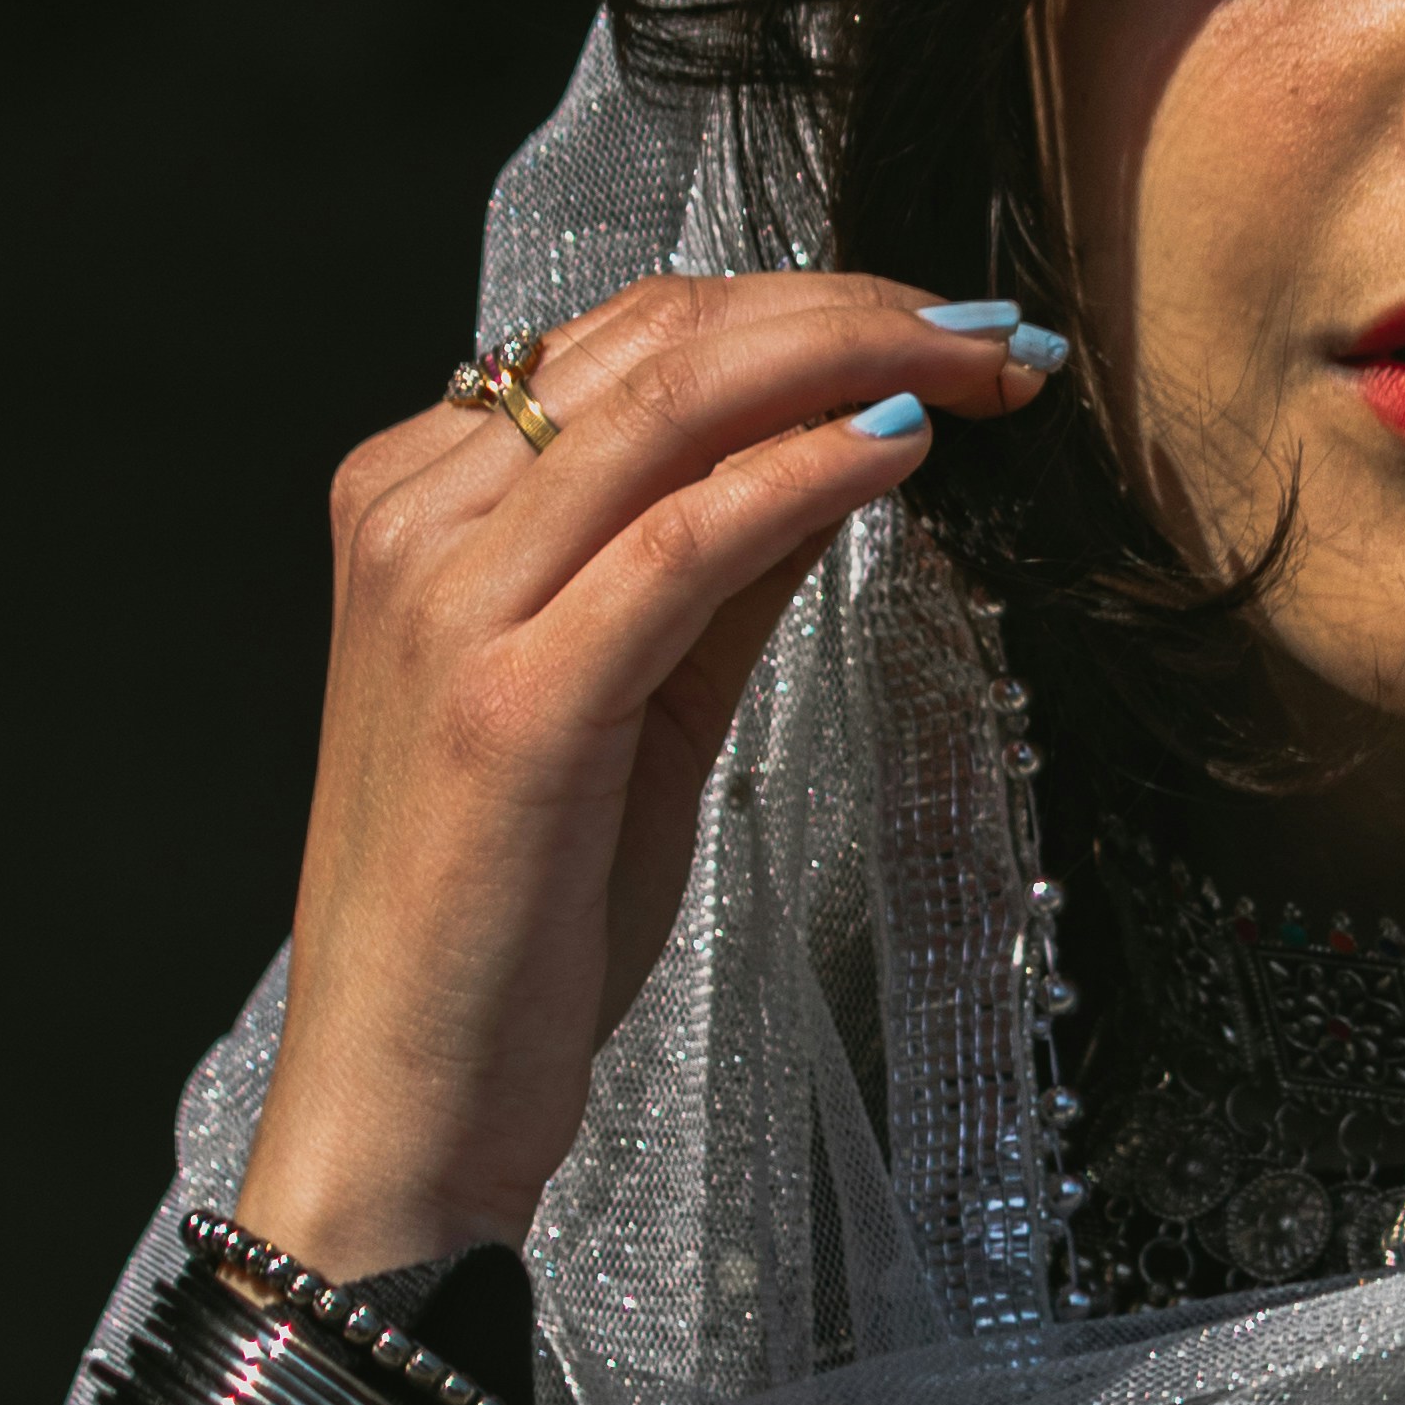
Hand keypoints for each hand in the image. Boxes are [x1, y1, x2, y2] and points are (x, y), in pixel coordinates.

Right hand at [231, 275, 1053, 1281]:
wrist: (407, 1101)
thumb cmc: (514, 916)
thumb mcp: (636, 698)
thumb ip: (722, 563)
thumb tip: (854, 435)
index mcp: (417, 501)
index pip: (632, 334)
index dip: (806, 303)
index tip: (945, 324)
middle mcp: (414, 522)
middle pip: (661, 338)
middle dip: (856, 309)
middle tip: (998, 330)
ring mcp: (448, 605)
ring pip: (674, 402)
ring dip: (860, 358)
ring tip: (985, 366)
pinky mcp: (511, 703)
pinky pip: (682, 541)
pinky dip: (808, 472)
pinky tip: (907, 447)